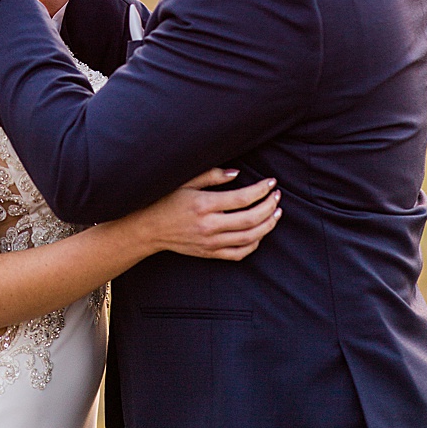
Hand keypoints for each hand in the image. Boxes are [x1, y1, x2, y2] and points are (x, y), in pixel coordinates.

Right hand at [118, 168, 281, 260]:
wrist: (149, 229)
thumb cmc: (167, 201)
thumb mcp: (186, 182)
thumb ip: (212, 175)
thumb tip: (238, 173)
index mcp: (204, 205)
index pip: (242, 198)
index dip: (262, 190)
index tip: (271, 182)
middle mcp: (209, 226)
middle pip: (250, 219)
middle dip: (269, 207)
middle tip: (277, 196)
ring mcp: (210, 243)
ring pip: (249, 238)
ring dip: (267, 225)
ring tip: (276, 213)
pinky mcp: (210, 254)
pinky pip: (238, 253)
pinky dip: (254, 244)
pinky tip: (260, 233)